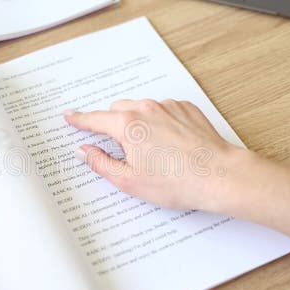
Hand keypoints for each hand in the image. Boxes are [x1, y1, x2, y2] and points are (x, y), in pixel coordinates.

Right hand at [64, 99, 247, 213]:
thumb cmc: (177, 182)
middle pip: (118, 111)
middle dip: (113, 125)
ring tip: (151, 151)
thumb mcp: (129, 180)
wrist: (219, 175)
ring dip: (138, 124)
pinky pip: (164, 110)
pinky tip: (170, 145)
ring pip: (141, 109)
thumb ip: (101, 163)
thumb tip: (84, 152)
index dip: (79, 120)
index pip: (94, 119)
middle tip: (121, 150)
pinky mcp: (187, 109)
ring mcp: (169, 107)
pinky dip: (160, 123)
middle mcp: (146, 109)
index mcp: (128, 125)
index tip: (70, 117)